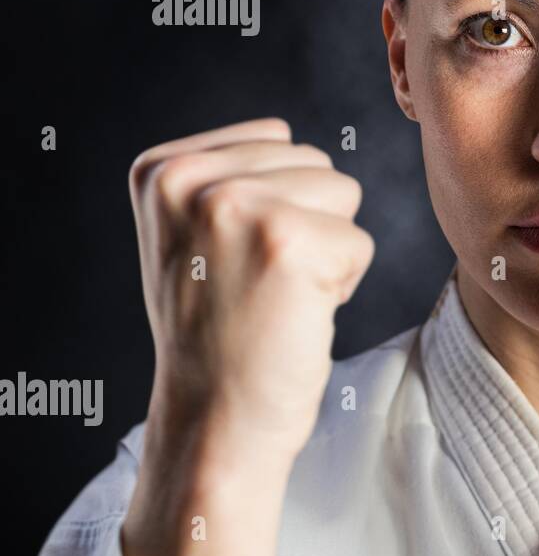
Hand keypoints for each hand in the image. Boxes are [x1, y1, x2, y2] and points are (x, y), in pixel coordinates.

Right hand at [121, 117, 373, 555]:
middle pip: (315, 162)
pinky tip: (293, 315)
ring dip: (326, 251)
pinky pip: (360, 242)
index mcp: (162, 168)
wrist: (215, 420)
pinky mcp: (286, 240)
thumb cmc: (219, 331)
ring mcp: (236, 205)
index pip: (276, 138)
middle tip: (257, 285)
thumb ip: (227, 177)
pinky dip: (343, 284)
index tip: (234, 260)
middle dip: (306, 225)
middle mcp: (190, 179)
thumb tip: (287, 135)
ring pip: (343, 195)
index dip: (277, 204)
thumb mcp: (191, 237)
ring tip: (275, 296)